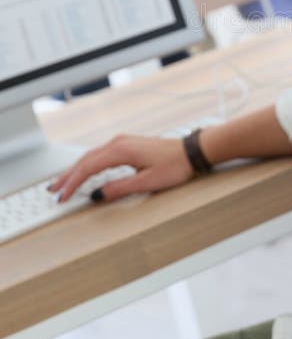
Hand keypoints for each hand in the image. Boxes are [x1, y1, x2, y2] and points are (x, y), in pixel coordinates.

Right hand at [48, 134, 194, 202]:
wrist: (191, 152)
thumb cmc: (174, 165)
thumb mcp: (146, 182)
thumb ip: (119, 188)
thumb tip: (96, 195)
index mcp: (120, 150)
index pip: (88, 167)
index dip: (73, 183)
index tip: (62, 196)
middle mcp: (119, 142)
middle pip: (85, 160)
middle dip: (68, 176)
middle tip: (53, 191)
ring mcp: (123, 142)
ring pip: (92, 156)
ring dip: (76, 170)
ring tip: (63, 183)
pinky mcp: (127, 145)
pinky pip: (101, 154)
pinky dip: (89, 164)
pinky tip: (85, 172)